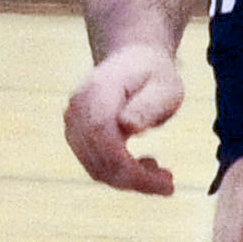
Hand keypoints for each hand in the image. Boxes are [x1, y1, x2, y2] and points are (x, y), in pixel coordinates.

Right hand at [63, 44, 184, 194]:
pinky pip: (94, 164)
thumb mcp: (165, 85)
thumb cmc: (154, 73)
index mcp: (99, 91)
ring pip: (95, 167)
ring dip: (129, 179)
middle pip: (98, 159)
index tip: (165, 182)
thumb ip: (149, 105)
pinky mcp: (76, 135)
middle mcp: (78, 108)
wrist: (132, 58)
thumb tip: (128, 126)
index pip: (104, 138)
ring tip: (161, 172)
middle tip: (169, 183)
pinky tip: (143, 164)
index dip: (130, 167)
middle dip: (135, 179)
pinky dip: (119, 173)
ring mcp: (73, 122)